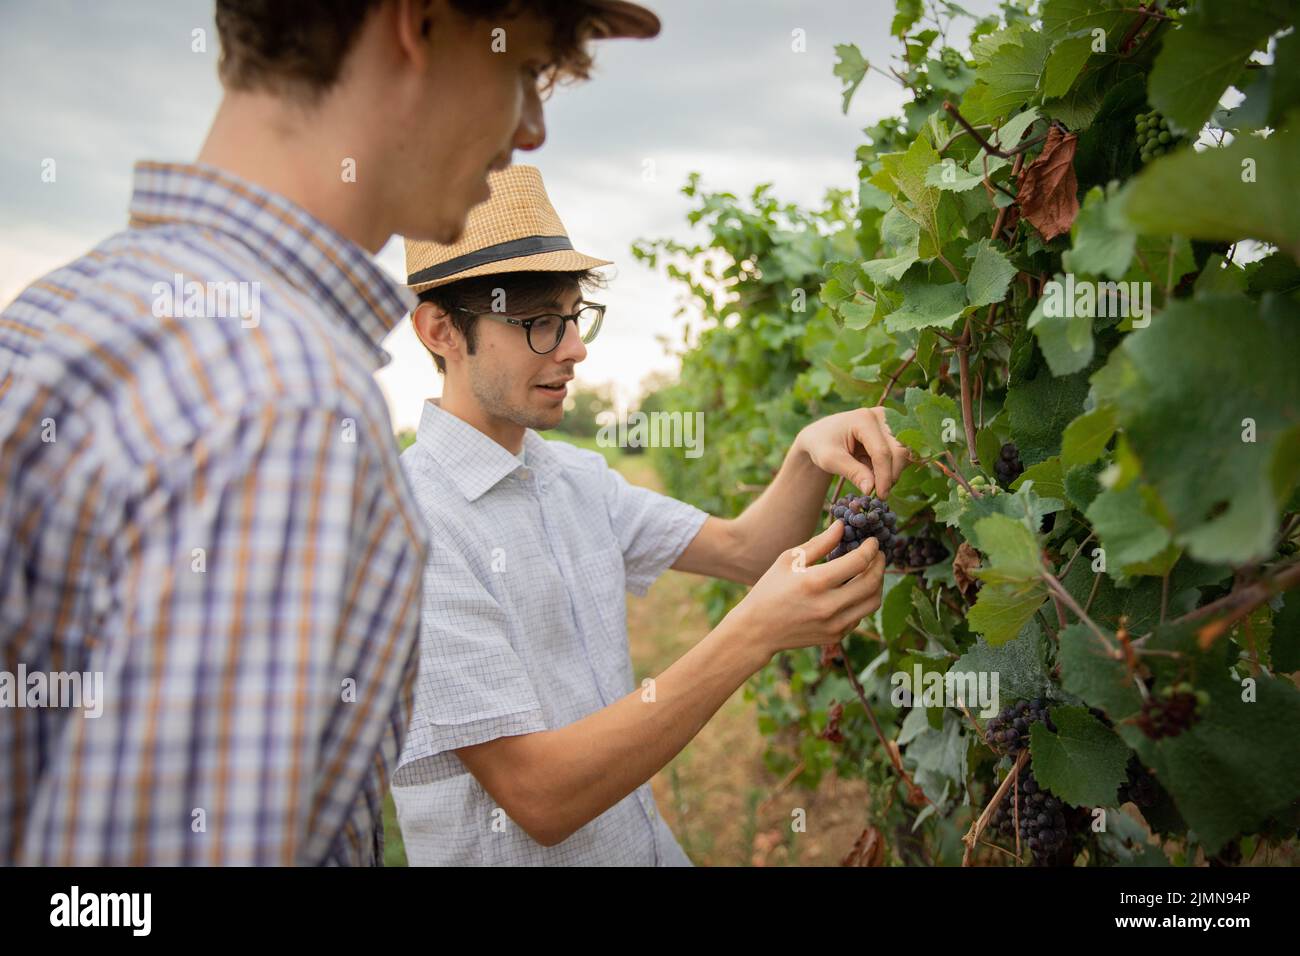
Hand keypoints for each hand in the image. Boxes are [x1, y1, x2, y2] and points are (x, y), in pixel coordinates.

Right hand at [728, 520, 885, 659]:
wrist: (757, 630)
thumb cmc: (770, 589)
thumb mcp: (789, 560)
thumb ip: (819, 543)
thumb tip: (843, 526)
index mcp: (815, 582)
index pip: (859, 561)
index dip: (871, 548)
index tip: (872, 540)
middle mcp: (828, 605)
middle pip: (872, 582)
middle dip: (880, 564)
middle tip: (878, 553)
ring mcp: (834, 624)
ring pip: (873, 602)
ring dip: (878, 583)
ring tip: (872, 571)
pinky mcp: (836, 636)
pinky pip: (861, 615)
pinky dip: (864, 600)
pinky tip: (855, 589)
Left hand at [796, 407, 910, 498]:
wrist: (821, 436)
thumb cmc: (822, 445)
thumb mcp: (830, 460)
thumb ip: (853, 473)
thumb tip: (871, 489)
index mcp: (864, 419)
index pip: (882, 452)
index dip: (884, 476)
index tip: (881, 496)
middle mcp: (881, 416)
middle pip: (899, 451)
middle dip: (891, 475)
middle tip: (877, 493)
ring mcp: (890, 422)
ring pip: (904, 454)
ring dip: (891, 472)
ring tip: (868, 476)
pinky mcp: (894, 431)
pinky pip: (901, 455)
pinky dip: (889, 468)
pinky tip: (872, 469)